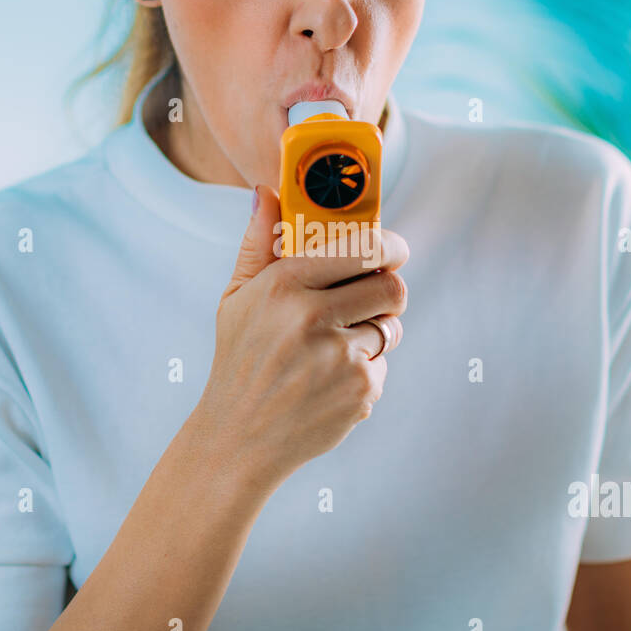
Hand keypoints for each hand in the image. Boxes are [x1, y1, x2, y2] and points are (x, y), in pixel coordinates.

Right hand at [188, 183, 408, 487]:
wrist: (238, 438)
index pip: (363, 248)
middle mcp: (312, 318)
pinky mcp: (359, 392)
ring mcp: (339, 358)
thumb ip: (259, 244)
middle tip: (376, 296)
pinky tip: (329, 382)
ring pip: (390, 327)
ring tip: (338, 346)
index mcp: (284, 284)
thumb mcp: (237, 298)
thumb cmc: (239, 359)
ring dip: (376, 333)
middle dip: (389, 290)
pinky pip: (382, 365)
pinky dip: (364, 371)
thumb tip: (267, 191)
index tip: (393, 250)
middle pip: (392, 286)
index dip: (389, 247)